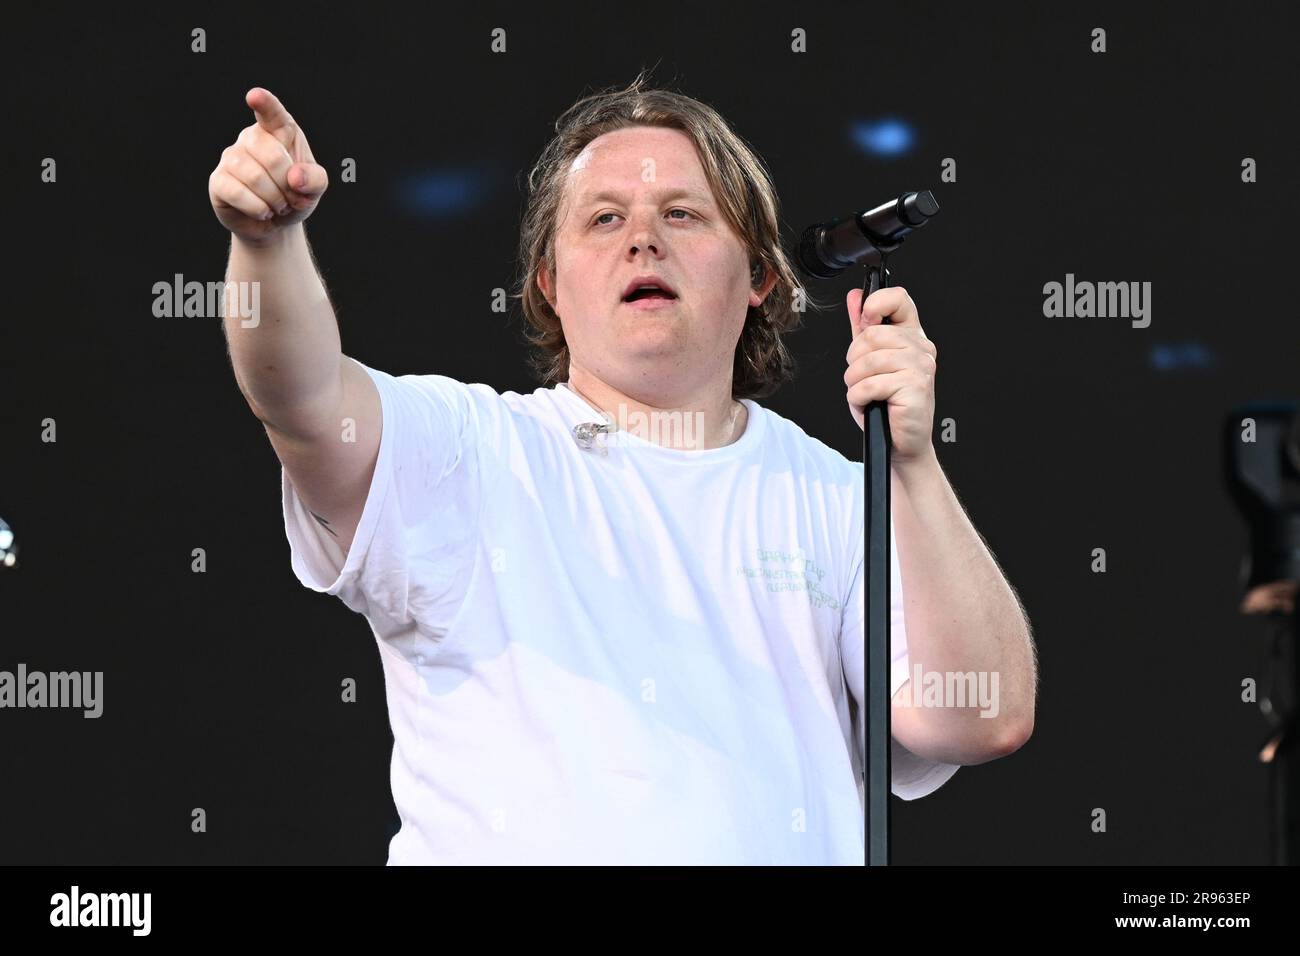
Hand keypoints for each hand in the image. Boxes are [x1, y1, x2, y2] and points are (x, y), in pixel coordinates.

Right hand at [208, 88, 328, 242]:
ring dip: (274, 200)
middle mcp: (250, 138)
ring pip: (254, 176)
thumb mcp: (314, 188)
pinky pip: (237, 193)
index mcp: (278, 130)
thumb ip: (315, 179)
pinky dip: (258, 209)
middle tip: (290, 198)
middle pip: (272, 156)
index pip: (272, 113)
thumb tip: (295, 177)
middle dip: (288, 185)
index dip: (264, 103)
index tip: (254, 96)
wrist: (274, 223)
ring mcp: (231, 157)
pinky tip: (262, 211)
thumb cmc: (294, 196)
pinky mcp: (218, 181)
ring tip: (277, 205)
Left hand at [844, 286, 936, 464]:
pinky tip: (868, 404)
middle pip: (872, 335)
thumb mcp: (868, 363)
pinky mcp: (915, 387)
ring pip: (868, 360)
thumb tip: (855, 297)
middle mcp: (921, 347)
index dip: (875, 305)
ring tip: (863, 393)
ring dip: (854, 381)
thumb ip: (862, 329)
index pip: (898, 299)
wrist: (901, 442)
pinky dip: (859, 397)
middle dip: (854, 359)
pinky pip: (870, 384)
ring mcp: (921, 366)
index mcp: (911, 336)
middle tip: (860, 377)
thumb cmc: (885, 404)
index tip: (863, 323)